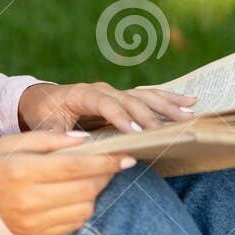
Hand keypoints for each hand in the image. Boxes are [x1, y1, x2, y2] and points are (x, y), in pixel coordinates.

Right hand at [0, 131, 134, 234]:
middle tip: (112, 164)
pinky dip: (81, 208)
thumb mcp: (12, 143)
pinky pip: (73, 224)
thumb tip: (85, 140)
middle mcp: (28, 200)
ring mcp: (32, 221)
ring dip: (94, 192)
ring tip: (91, 178)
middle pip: (83, 189)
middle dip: (104, 175)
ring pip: (83, 209)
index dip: (104, 162)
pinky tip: (77, 195)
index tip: (125, 156)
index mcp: (21, 171)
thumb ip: (49, 139)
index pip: (74, 166)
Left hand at [17, 80, 195, 134]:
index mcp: (81, 94)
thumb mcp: (44, 125)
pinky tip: (190, 101)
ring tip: (188, 114)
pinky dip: (169, 99)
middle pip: (129, 100)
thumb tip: (72, 145)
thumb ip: (55, 134)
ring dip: (167, 105)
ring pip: (144, 96)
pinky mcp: (124, 98)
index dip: (120, 117)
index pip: (104, 103)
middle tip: (167, 131)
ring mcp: (115, 92)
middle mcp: (102, 90)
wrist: (43, 100)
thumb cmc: (44, 114)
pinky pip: (149, 96)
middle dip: (148, 116)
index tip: (136, 132)